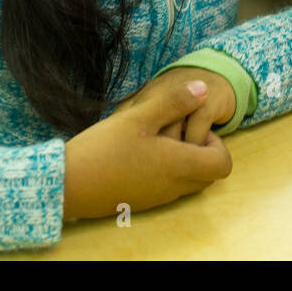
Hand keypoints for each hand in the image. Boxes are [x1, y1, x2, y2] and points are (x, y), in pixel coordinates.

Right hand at [63, 79, 232, 219]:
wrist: (68, 185)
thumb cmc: (105, 148)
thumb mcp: (140, 117)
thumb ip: (175, 102)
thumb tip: (204, 89)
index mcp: (180, 167)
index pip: (223, 164)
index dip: (216, 143)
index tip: (191, 126)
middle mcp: (174, 187)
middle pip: (208, 174)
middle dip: (201, 151)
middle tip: (176, 130)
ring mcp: (158, 198)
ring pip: (188, 181)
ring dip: (183, 161)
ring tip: (155, 138)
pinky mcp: (142, 201)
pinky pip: (168, 188)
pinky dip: (166, 171)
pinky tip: (139, 152)